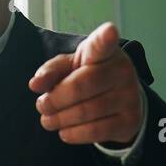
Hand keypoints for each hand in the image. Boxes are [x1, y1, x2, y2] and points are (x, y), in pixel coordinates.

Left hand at [28, 22, 142, 145]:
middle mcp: (122, 71)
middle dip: (54, 100)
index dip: (105, 38)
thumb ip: (51, 71)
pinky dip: (73, 134)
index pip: (103, 44)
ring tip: (48, 120)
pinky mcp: (130, 121)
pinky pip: (95, 131)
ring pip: (85, 112)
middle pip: (80, 87)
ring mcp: (129, 96)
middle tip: (41, 105)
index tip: (109, 31)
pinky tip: (64, 131)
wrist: (121, 102)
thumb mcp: (70, 68)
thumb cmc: (89, 77)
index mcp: (105, 52)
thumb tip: (35, 85)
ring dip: (59, 119)